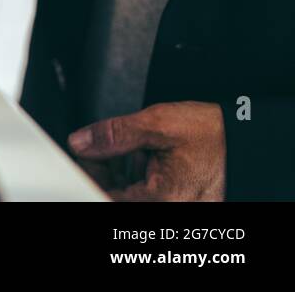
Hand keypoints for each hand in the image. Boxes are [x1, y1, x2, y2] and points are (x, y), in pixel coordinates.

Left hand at [68, 102, 225, 200]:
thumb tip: (82, 142)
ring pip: (129, 193)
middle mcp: (168, 209)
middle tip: (103, 146)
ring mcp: (175, 207)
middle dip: (104, 170)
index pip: (103, 194)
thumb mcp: (158, 124)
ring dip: (121, 172)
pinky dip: (140, 175)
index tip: (81, 156)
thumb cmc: (218, 135)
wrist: (253, 140)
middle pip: (115, 195)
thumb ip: (115, 135)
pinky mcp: (179, 202)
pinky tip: (147, 157)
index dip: (86, 173)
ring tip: (136, 149)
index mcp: (160, 200)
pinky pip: (147, 193)